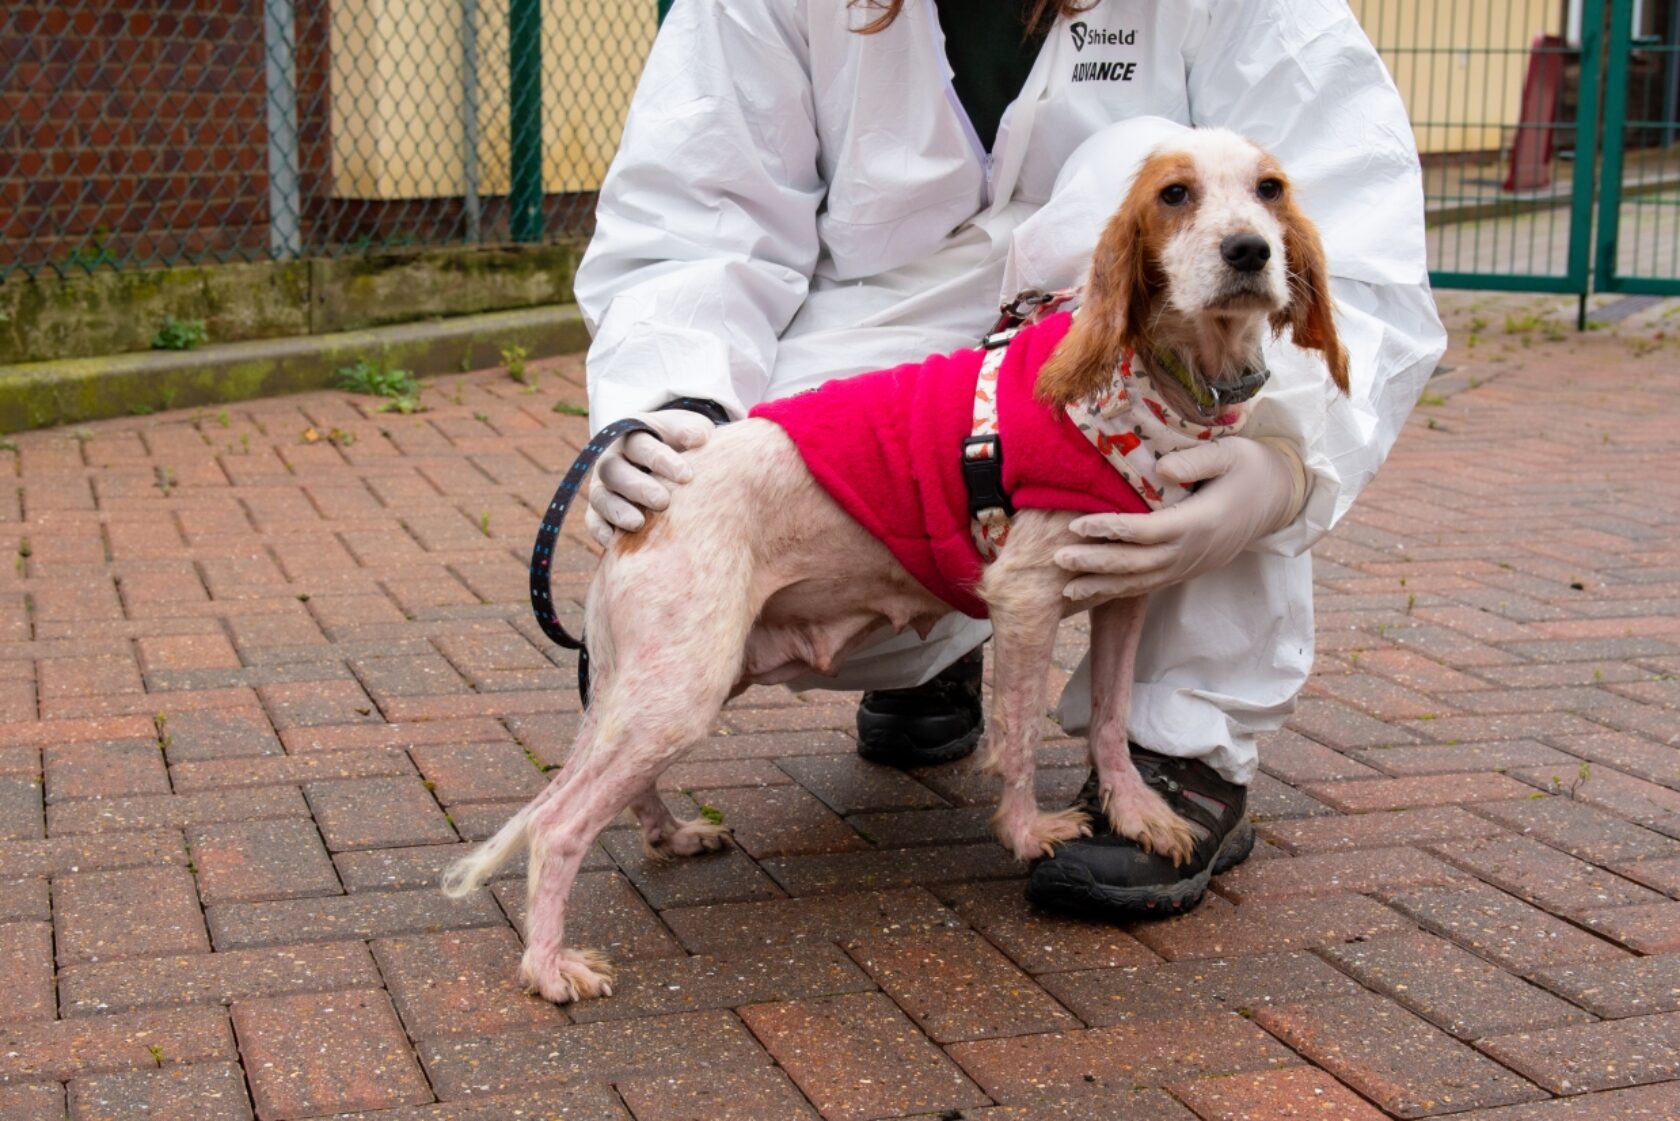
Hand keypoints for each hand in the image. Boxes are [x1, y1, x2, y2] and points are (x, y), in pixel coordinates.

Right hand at [583, 409, 715, 544]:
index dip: (661, 460)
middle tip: (662, 502)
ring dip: (617, 511)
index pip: (641, 445)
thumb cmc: (678, 445)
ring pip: (600, 497)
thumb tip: (699, 438)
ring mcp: (602, 486)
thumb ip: (692, 431)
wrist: (664, 462)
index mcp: (632, 436)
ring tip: (638, 523)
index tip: (686, 476)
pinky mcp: (598, 511)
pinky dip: (599, 530)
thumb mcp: (686, 430)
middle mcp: (611, 459)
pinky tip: (613, 541)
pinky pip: (592, 521)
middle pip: (614, 470)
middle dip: (637, 487)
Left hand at [1056, 437, 1303, 600]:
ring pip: (1141, 583)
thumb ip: (1197, 460)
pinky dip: (1119, 591)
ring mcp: (1190, 565)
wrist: (1281, 498)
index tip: (1077, 525)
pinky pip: (1149, 586)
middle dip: (1095, 563)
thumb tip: (1162, 469)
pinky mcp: (1187, 570)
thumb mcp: (1230, 452)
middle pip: (1137, 564)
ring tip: (1065, 589)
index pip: (1148, 531)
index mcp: (1200, 522)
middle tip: (1057, 558)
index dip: (1111, 529)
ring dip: (1102, 586)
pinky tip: (1093, 592)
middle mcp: (1193, 551)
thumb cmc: (1251, 468)